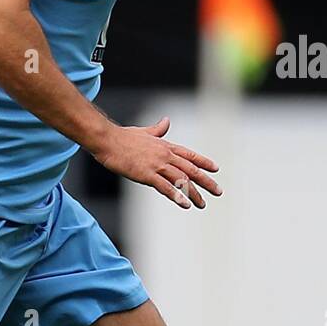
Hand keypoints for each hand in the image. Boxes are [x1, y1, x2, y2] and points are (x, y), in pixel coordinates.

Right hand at [91, 117, 221, 208]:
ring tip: (202, 204)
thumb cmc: (123, 136)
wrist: (108, 140)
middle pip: (191, 170)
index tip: (216, 169)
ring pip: (181, 180)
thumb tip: (166, 121)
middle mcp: (166, 155)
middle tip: (218, 192)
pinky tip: (185, 204)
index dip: (204, 162)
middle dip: (206, 182)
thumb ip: (158, 129)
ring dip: (194, 193)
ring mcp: (157, 165)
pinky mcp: (146, 174)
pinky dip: (177, 196)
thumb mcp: (144, 132)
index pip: (190, 155)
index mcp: (166, 146)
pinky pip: (165, 187)